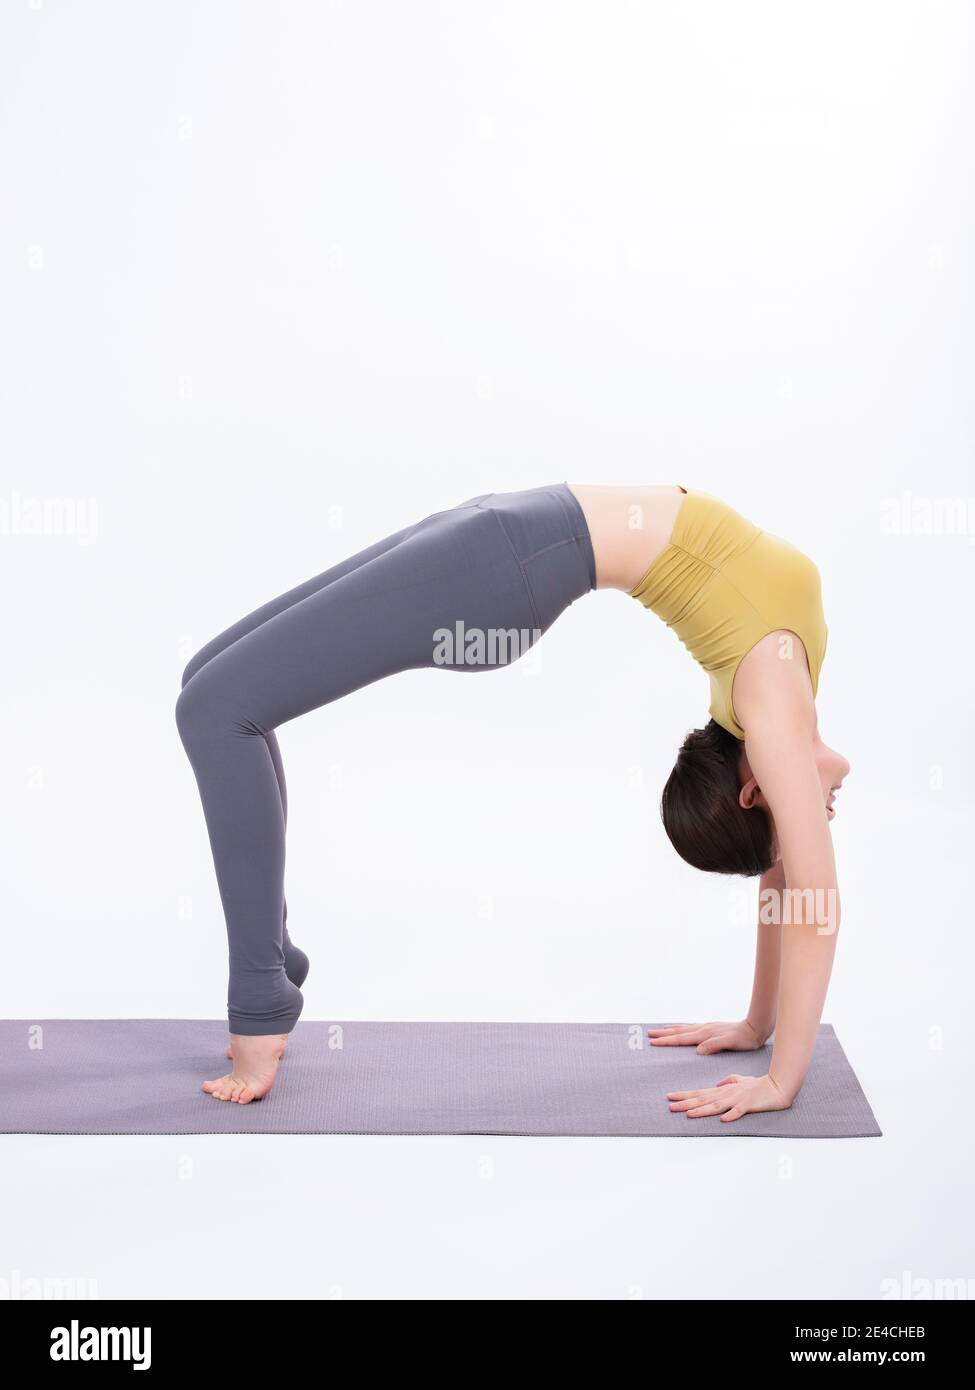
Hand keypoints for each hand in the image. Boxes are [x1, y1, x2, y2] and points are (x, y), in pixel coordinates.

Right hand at [647, 1019, 767, 1054]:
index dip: (667, 1041)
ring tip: (659, 1030)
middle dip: (663, 1034)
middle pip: (679, 1032)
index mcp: (705, 1034)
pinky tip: (680, 1029)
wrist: (755, 1027)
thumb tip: (698, 1050)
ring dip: (670, 1030)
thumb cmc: (744, 1039)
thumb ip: (714, 1046)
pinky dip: (681, 1028)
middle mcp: (703, 1029)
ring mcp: (706, 1027)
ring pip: (683, 1029)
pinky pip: (690, 1028)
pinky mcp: (710, 1028)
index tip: (653, 1042)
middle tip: (649, 1035)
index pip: (682, 1038)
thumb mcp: (730, 1044)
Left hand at [667, 1072, 792, 1122]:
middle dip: (686, 1103)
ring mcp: (737, 1099)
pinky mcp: (748, 1105)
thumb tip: (717, 1084)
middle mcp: (726, 1094)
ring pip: (716, 1106)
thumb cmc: (758, 1085)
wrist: (777, 1086)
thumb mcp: (740, 1080)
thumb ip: (728, 1081)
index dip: (685, 1095)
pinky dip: (731, 1115)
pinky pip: (739, 1111)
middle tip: (670, 1106)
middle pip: (703, 1099)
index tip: (670, 1097)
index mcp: (723, 1090)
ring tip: (688, 1114)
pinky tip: (722, 1120)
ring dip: (702, 1110)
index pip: (700, 1093)